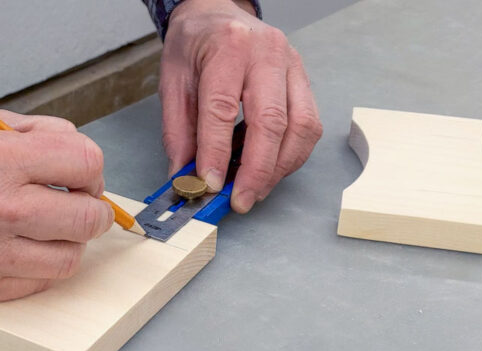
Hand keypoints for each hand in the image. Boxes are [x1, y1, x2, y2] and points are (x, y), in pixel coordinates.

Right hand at [0, 111, 113, 303]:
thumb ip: (40, 135)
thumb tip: (87, 162)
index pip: (85, 164)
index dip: (92, 168)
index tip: (83, 176)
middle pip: (87, 219)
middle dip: (93, 209)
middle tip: (80, 205)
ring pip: (70, 258)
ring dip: (69, 241)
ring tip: (51, 228)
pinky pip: (39, 282)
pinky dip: (40, 264)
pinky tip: (23, 247)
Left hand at [160, 0, 322, 212]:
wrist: (218, 12)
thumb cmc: (195, 45)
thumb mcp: (172, 82)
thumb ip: (178, 131)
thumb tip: (184, 176)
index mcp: (227, 48)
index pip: (223, 109)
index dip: (218, 153)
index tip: (211, 185)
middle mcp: (267, 53)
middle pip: (272, 121)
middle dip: (257, 170)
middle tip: (241, 200)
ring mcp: (292, 65)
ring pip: (301, 127)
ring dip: (280, 168)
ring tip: (255, 190)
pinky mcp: (304, 79)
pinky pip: (309, 125)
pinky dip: (291, 154)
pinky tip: (269, 168)